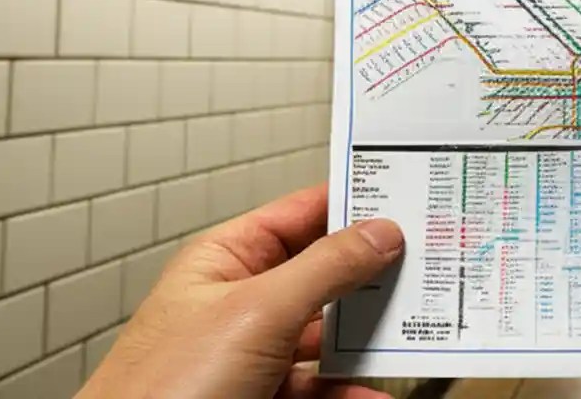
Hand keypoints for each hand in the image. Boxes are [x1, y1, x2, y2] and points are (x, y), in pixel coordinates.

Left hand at [77, 183, 404, 398]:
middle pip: (323, 276)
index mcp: (226, 260)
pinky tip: (372, 395)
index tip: (407, 201)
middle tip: (421, 273)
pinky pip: (319, 386)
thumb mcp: (258, 312)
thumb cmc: (159, 390)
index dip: (352, 203)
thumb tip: (379, 233)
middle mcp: (240, 301)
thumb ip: (325, 267)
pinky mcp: (261, 396)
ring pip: (327, 336)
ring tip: (406, 339)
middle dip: (371, 280)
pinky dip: (350, 390)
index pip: (301, 213)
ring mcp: (251, 353)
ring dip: (366, 343)